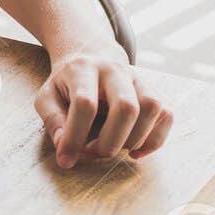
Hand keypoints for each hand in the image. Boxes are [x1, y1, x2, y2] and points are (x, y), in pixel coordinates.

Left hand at [33, 46, 172, 167]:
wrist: (90, 56)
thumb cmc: (67, 83)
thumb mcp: (48, 96)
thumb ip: (53, 119)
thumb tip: (64, 147)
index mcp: (83, 70)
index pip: (85, 104)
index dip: (75, 136)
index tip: (66, 159)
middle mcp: (114, 70)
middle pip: (126, 107)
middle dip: (111, 141)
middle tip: (95, 152)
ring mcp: (138, 79)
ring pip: (152, 108)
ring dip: (135, 139)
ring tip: (115, 147)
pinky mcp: (154, 90)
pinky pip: (167, 115)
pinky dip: (155, 140)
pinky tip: (135, 150)